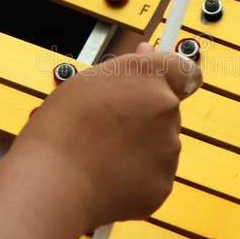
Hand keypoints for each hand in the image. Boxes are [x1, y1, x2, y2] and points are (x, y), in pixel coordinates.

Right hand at [21, 43, 201, 230]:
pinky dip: (136, 179)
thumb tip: (147, 55)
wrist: (54, 184)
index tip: (165, 84)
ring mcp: (168, 148)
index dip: (175, 79)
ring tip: (100, 155)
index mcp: (147, 76)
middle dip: (145, 118)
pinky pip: (154, 177)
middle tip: (108, 128)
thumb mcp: (86, 82)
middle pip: (166, 112)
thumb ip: (125, 71)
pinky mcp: (163, 183)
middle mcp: (165, 108)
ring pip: (160, 146)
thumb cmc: (61, 131)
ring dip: (139, 149)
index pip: (185, 70)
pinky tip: (107, 177)